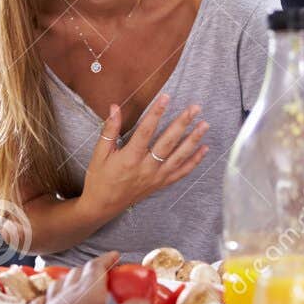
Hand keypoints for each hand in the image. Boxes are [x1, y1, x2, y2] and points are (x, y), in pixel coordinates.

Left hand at [33, 252, 116, 303]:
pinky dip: (49, 297)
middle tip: (99, 274)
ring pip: (60, 282)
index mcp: (89, 289)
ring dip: (69, 280)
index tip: (114, 256)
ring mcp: (52, 300)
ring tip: (75, 285)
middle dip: (89, 270)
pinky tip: (50, 301)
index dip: (107, 260)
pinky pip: (44, 299)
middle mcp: (70, 290)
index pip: (98, 266)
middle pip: (79, 271)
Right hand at [80, 94, 208, 221]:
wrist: (102, 206)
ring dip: (193, 140)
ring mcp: (156, 177)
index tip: (166, 97)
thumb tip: (115, 107)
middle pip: (168, 142)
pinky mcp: (161, 184)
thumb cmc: (99, 178)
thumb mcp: (99, 153)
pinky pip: (181, 172)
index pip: (146, 131)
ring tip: (204, 125)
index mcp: (130, 158)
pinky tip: (204, 149)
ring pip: (179, 157)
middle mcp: (146, 168)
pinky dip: (194, 161)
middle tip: (195, 108)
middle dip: (182, 123)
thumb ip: (109, 130)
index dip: (156, 113)